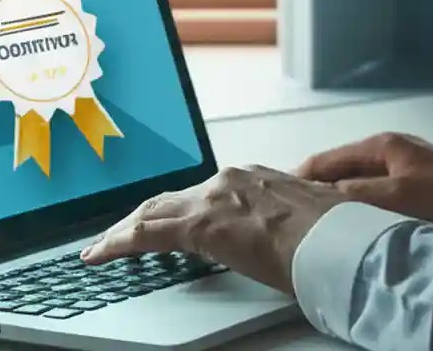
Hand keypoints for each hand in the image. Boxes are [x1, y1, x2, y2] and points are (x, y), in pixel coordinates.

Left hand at [79, 165, 347, 293]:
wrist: (333, 239)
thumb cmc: (332, 234)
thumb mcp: (309, 220)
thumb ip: (289, 222)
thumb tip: (293, 237)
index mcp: (256, 178)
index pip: (205, 194)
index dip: (181, 208)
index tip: (171, 219)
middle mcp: (229, 180)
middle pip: (172, 199)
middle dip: (143, 216)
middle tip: (121, 232)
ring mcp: (212, 199)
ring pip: (152, 212)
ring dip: (126, 230)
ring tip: (104, 246)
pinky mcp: (199, 226)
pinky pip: (144, 234)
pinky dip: (117, 244)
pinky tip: (99, 255)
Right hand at [296, 132, 432, 231]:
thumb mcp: (397, 197)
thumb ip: (355, 195)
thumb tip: (319, 197)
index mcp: (380, 144)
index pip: (324, 160)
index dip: (298, 178)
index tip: (277, 198)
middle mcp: (388, 148)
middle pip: (338, 168)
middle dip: (315, 188)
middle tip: (293, 214)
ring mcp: (403, 163)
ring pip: (356, 181)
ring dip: (338, 198)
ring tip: (318, 221)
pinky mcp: (416, 181)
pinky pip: (374, 190)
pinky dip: (359, 202)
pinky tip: (356, 221)